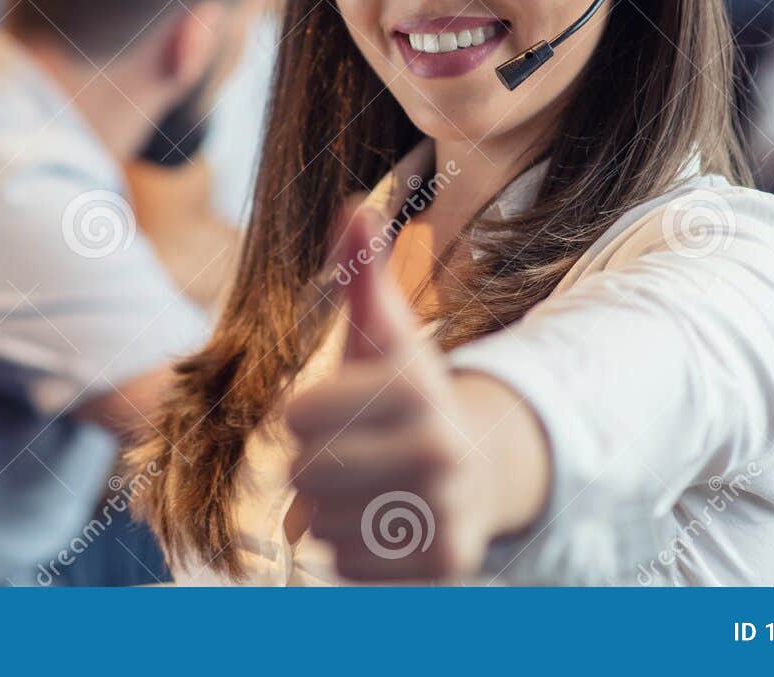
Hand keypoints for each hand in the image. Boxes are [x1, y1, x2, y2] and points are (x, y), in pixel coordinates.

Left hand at [286, 205, 507, 581]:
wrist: (477, 465)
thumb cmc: (403, 394)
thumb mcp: (383, 333)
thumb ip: (363, 273)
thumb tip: (352, 206)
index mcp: (415, 387)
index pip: (296, 417)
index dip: (301, 414)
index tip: (329, 407)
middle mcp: (438, 450)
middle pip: (304, 476)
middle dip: (310, 465)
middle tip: (345, 452)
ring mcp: (445, 511)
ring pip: (320, 526)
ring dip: (328, 510)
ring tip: (367, 486)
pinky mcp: (444, 565)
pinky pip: (345, 567)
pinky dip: (350, 551)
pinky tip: (381, 522)